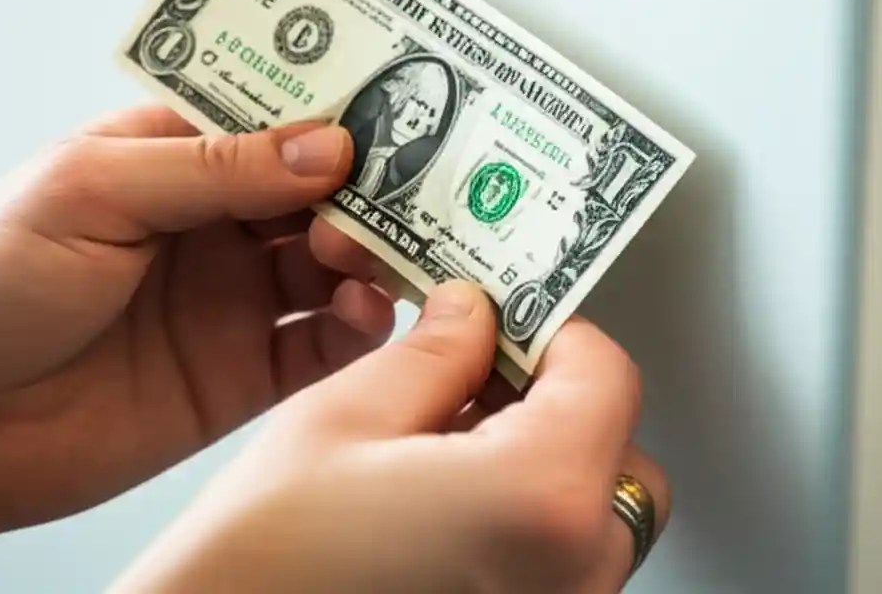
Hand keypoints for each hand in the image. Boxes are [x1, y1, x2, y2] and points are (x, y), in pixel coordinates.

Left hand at [0, 106, 395, 543]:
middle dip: (361, 194)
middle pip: (315, 197)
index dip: (331, 117)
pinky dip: (357, 330)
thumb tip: (328, 146)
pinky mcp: (237, 379)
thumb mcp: (88, 192)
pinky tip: (365, 316)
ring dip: (366, 259)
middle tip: (391, 203)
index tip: (396, 116)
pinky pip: (319, 348)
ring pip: (330, 269)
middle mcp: (207, 227)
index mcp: (167, 160)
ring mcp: (226, 303)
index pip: (270, 122)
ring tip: (372, 261)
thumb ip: (211, 168)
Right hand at [110, 281, 671, 593]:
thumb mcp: (344, 418)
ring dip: (546, 453)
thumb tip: (474, 314)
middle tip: (478, 372)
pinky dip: (530, 511)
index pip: (605, 375)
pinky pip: (566, 554)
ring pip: (599, 504)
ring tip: (453, 440)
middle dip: (555, 395)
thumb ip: (434, 352)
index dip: (551, 328)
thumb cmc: (263, 565)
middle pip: (618, 444)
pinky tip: (453, 497)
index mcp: (538, 499)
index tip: (506, 315)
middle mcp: (573, 570)